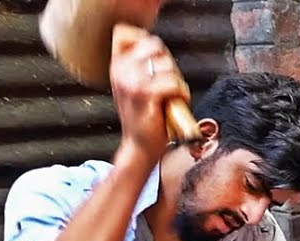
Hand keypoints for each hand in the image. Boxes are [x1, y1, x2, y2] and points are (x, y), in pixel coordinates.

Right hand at [110, 26, 191, 166]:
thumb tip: (157, 46)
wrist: (139, 145)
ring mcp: (131, 82)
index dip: (153, 47)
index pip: (134, 35)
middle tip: (167, 85)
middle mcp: (120, 70)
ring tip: (170, 97)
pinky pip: (174, 83)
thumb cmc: (145, 115)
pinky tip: (176, 104)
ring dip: (177, 82)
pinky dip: (182, 94)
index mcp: (117, 64)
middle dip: (169, 65)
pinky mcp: (145, 95)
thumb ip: (144, 63)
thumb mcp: (137, 84)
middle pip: (155, 47)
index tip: (157, 67)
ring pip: (167, 66)